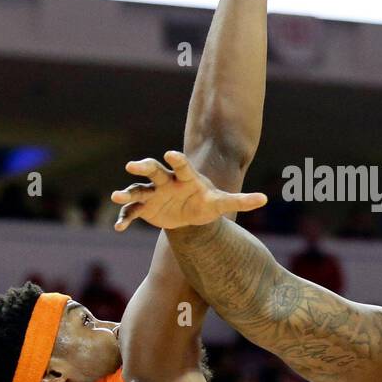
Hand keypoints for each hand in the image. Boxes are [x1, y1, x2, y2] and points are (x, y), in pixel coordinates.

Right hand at [110, 151, 266, 230]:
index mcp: (185, 178)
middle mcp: (166, 182)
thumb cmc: (206, 204)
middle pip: (153, 171)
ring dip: (127, 193)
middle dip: (144, 167)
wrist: (189, 215)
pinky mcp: (144, 208)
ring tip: (116, 196)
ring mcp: (153, 194)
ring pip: (138, 190)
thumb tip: (265, 200)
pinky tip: (118, 226)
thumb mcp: (222, 203)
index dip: (176, 160)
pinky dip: (124, 218)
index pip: (180, 165)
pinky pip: (132, 211)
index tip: (171, 154)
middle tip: (132, 165)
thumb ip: (241, 201)